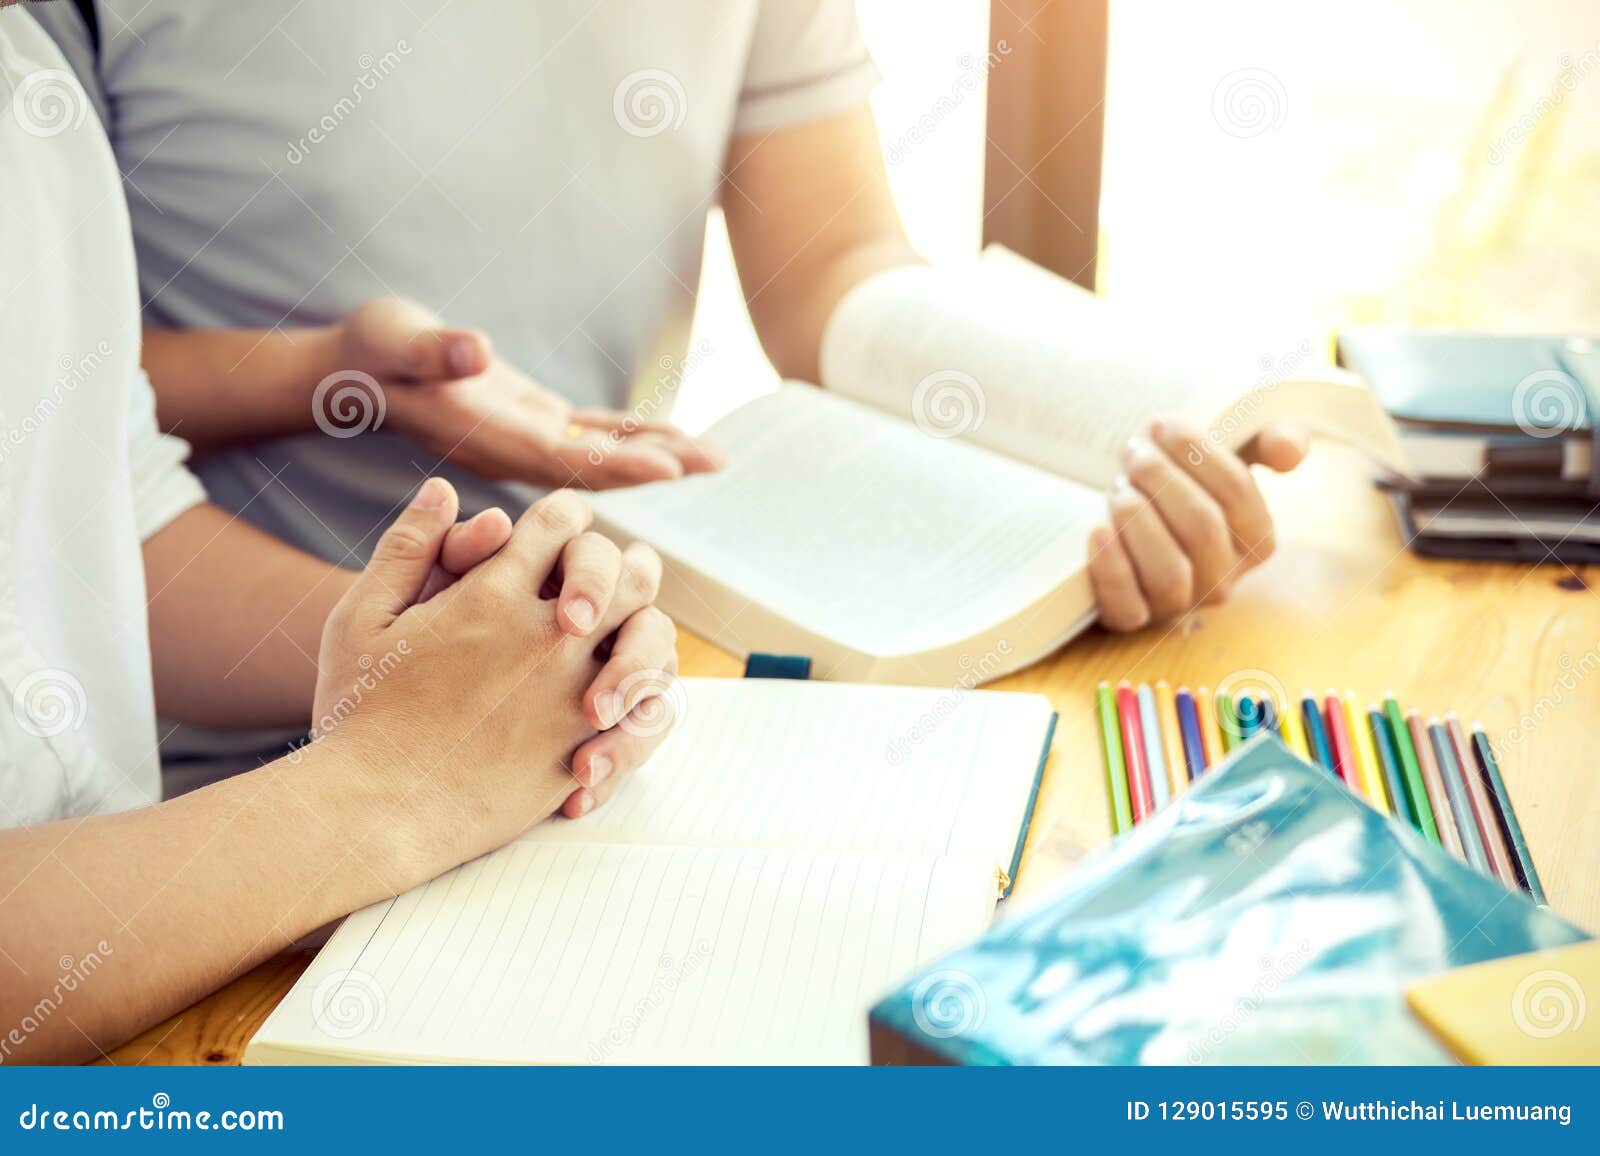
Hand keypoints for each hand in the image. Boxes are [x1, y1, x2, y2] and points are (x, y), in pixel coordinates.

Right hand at [311, 481, 679, 867]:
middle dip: (621, 562)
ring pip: (652, 637)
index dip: (563, 514)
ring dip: (644, 625)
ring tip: (625, 631)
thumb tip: (443, 490)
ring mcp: (575, 695)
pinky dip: (646, 700)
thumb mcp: (362, 620)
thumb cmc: (358, 716)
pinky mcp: (587, 747)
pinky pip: (649, 711)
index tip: (559, 528)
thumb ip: (406, 550)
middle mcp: (549, 639)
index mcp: (494, 596)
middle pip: (626, 571)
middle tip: (614, 572)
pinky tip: (623, 699)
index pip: (559, 521)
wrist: (375, 813)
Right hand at [336, 297, 723, 487]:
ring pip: (598, 455)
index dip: (616, 464)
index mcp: (486, 436)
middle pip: (594, 468)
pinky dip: (630, 434)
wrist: (352, 373)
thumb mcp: (393, 340)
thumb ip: (433, 351)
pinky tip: (671, 435)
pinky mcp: (531, 422)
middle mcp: (513, 448)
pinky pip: (589, 435)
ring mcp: (524, 439)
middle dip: (655, 465)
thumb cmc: (370, 353)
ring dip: (655, 454)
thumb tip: (476, 351)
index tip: (668, 468)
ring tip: (713, 455)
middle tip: (718, 462)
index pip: (560, 460)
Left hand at [1087, 420, 1307, 630]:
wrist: (1136, 518)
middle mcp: (1224, 579)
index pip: (1237, 493)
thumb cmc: (1191, 481)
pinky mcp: (1134, 619)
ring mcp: (1179, 604)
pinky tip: (1098, 529)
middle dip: (1160, 478)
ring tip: (1117, 486)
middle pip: (1201, 526)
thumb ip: (1275, 439)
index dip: (1197, 453)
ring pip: (1168, 570)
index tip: (1161, 425)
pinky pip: (1127, 607)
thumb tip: (1289, 453)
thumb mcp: (1238, 452)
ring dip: (1137, 518)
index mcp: (1258, 541)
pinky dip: (1111, 568)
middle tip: (1133, 450)